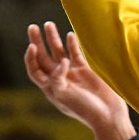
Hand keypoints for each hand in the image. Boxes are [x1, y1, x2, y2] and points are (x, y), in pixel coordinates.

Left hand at [24, 22, 132, 139]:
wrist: (107, 115)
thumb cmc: (84, 109)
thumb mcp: (66, 96)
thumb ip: (58, 78)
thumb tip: (61, 60)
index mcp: (50, 88)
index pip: (34, 70)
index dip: (30, 58)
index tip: (32, 46)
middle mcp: (58, 79)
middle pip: (43, 58)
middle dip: (37, 42)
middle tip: (32, 27)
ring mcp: (71, 74)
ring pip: (59, 52)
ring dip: (53, 39)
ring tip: (48, 24)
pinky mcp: (85, 71)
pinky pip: (76, 54)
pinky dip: (72, 45)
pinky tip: (70, 35)